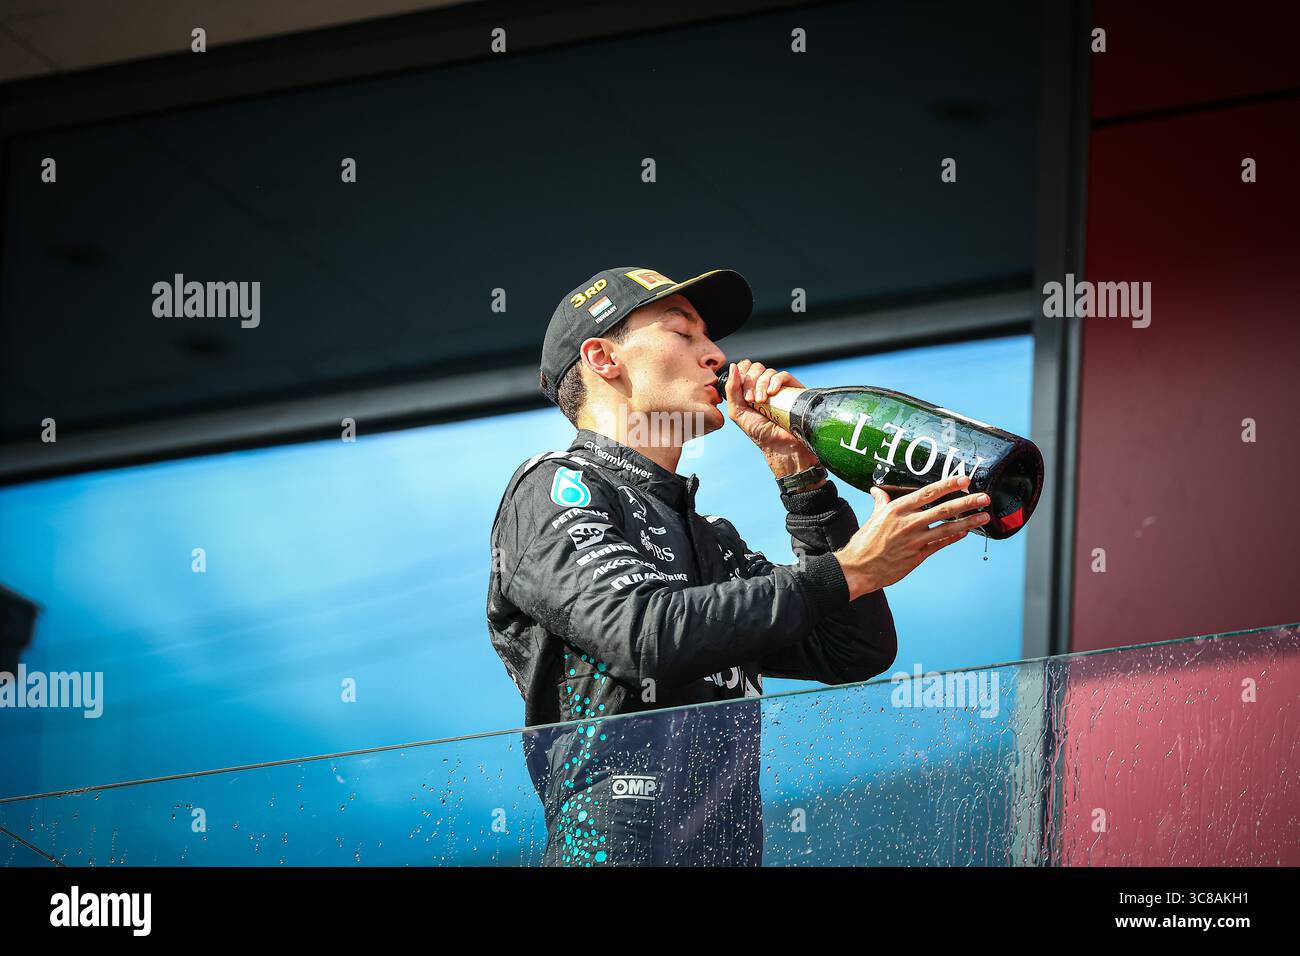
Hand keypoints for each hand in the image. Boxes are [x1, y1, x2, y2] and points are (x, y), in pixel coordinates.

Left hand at [724, 359, 817, 475]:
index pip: (744, 369)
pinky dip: (775, 381)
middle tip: (751, 400)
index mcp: (750, 390)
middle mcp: (764, 386)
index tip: (742, 392)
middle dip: (750, 382)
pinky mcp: (793, 389)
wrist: (780, 445)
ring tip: (762, 402)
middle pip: (755, 368)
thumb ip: (731, 390)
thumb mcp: (737, 412)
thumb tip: (733, 366)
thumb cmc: (759, 432)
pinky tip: (772, 393)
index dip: (741, 375)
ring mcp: (779, 387)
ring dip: (761, 384)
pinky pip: (783, 375)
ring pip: (768, 371)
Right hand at [833, 473, 990, 599]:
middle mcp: (909, 522)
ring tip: (984, 516)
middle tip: (984, 498)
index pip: (928, 493)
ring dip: (969, 521)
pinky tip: (965, 532)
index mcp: (898, 509)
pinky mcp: (918, 555)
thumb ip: (881, 502)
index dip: (948, 485)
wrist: (858, 568)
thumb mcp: (873, 517)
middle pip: (944, 509)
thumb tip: (877, 490)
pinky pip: (941, 544)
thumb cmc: (864, 542)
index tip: (964, 480)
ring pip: (948, 528)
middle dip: (967, 502)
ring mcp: (915, 540)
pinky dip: (954, 537)